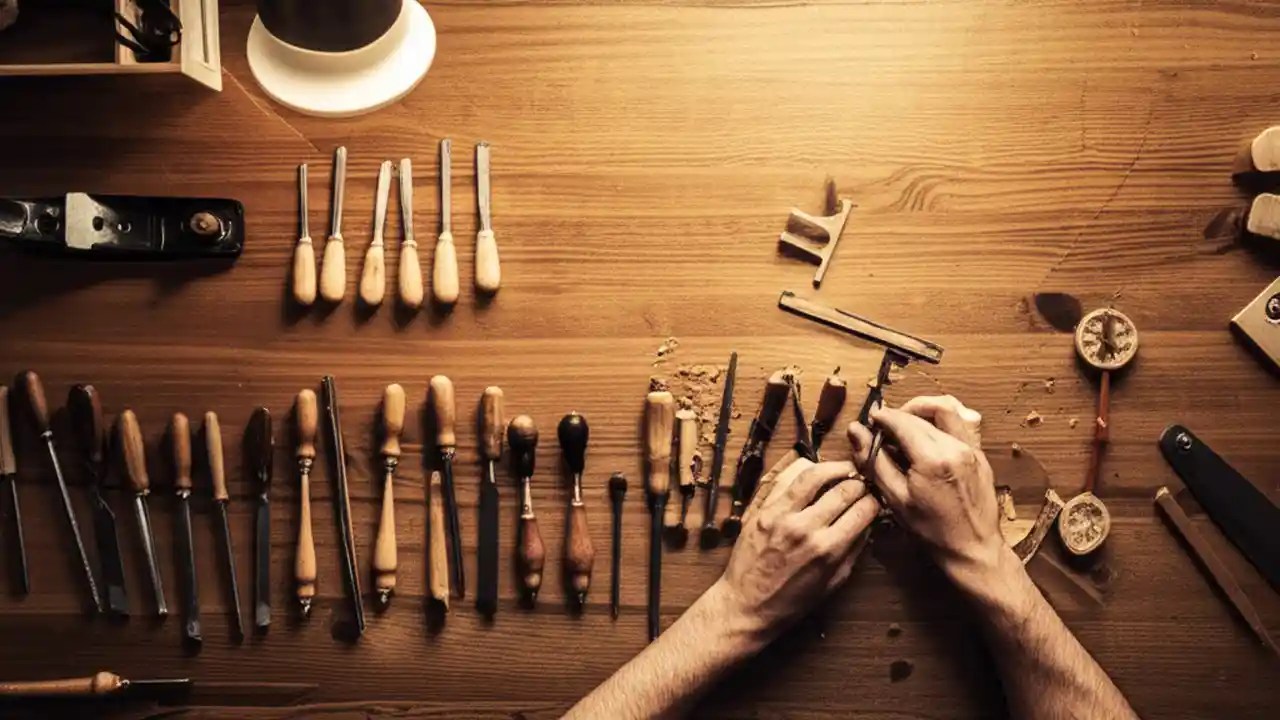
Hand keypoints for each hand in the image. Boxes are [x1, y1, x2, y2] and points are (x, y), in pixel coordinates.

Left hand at [711, 458, 879, 644]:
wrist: (746, 605)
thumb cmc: (790, 601)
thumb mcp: (833, 583)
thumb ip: (853, 551)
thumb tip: (867, 524)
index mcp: (828, 550)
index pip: (863, 510)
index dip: (875, 501)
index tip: (876, 499)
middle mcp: (806, 529)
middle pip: (844, 489)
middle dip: (860, 482)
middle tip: (863, 482)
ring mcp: (781, 516)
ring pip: (815, 475)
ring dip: (835, 467)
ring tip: (844, 468)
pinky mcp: (762, 510)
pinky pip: (786, 479)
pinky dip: (804, 470)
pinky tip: (814, 471)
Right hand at [847, 395, 1005, 580]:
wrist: (973, 549)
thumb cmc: (933, 531)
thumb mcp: (896, 499)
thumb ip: (874, 461)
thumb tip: (856, 432)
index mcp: (933, 459)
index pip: (902, 420)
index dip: (883, 417)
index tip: (871, 421)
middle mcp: (955, 447)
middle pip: (923, 413)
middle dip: (899, 414)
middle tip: (883, 427)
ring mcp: (971, 449)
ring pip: (945, 410)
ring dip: (922, 410)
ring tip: (906, 424)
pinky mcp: (979, 454)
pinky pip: (959, 424)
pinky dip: (939, 422)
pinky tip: (926, 439)